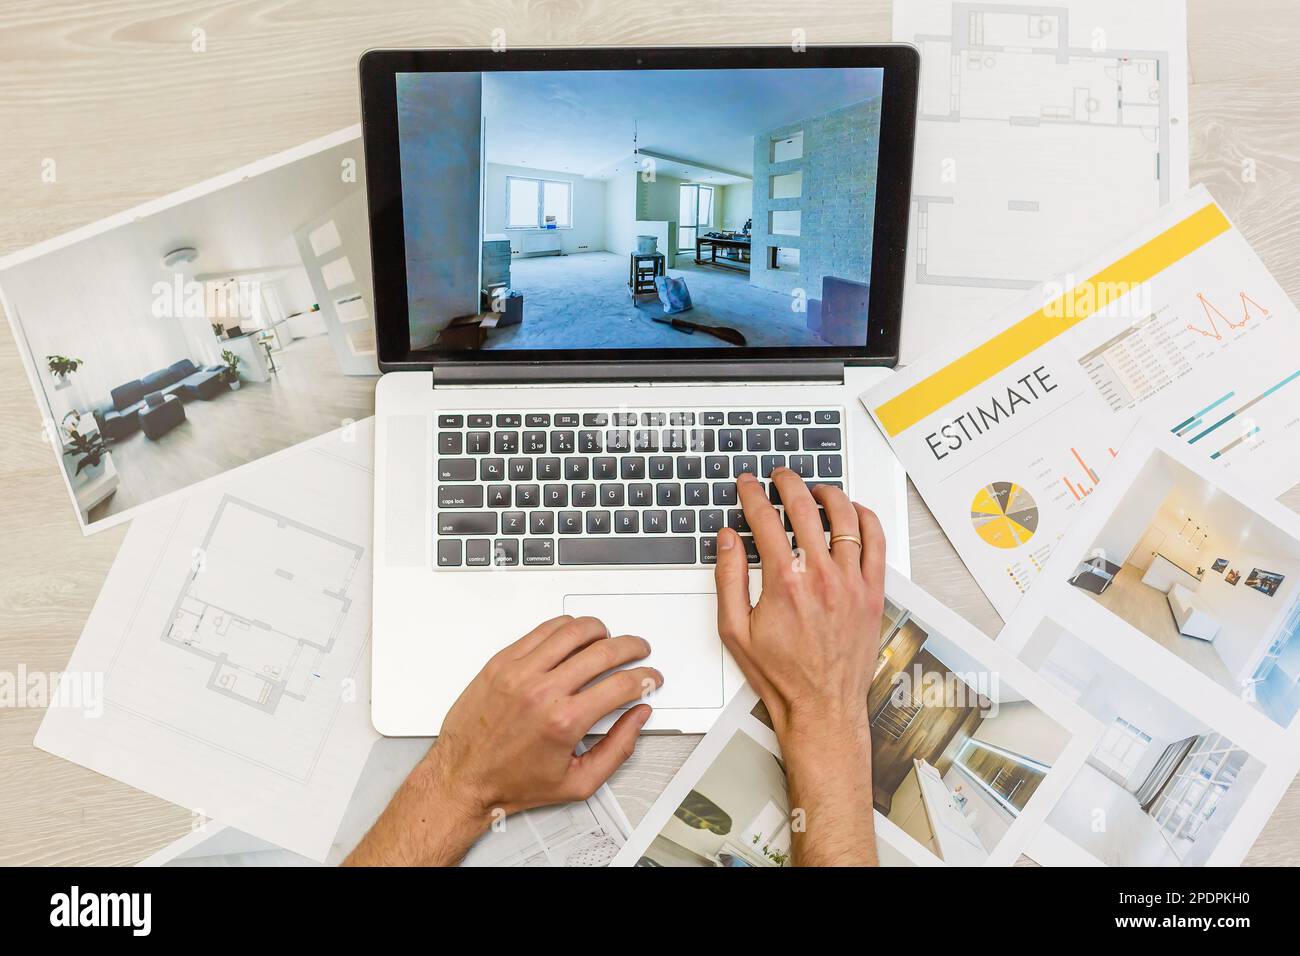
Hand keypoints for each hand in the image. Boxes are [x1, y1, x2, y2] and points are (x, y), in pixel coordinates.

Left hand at [345, 616, 659, 865]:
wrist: (462, 778)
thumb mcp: (578, 782)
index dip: (646, 677)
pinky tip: (574, 635)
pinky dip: (565, 627)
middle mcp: (542, 691)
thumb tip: (638, 718)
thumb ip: (618, 749)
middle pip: (604, 651)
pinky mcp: (501, 662)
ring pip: (574, 631)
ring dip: (601, 630)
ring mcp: (519, 672)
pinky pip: (542, 630)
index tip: (649, 677)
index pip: (621, 684)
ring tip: (608, 638)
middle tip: (639, 650)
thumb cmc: (512, 782)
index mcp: (564, 722)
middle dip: (632, 648)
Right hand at [713, 468, 885, 865]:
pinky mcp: (872, 592)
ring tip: (815, 489)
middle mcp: (821, 577)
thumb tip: (727, 539)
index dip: (752, 495)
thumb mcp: (735, 630)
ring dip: (827, 494)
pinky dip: (865, 518)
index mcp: (784, 583)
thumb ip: (728, 578)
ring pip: (845, 517)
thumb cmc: (781, 675)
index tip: (747, 486)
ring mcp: (851, 582)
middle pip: (805, 508)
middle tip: (778, 477)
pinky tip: (853, 512)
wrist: (821, 707)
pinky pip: (876, 541)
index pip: (765, 520)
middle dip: (787, 483)